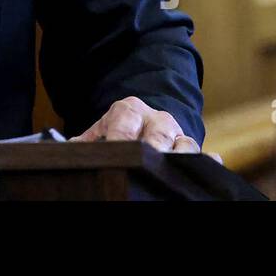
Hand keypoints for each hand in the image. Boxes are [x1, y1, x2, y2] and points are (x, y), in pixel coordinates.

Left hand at [71, 96, 221, 161]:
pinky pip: (206, 155)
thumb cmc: (118, 133)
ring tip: (174, 165)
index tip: (114, 151)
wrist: (145, 126)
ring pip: (185, 142)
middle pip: (157, 132)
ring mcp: (178, 134)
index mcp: (128, 110)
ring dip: (180, 154)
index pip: (123, 124)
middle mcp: (157, 119)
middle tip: (146, 158)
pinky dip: (208, 161)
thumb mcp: (100, 132)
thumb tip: (64, 148)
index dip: (119, 139)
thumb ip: (85, 140)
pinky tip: (212, 163)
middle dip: (152, 146)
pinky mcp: (195, 150)